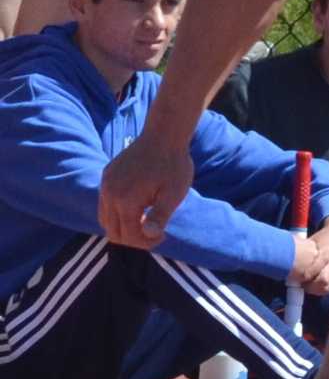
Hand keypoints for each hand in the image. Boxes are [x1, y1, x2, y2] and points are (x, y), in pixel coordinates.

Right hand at [99, 129, 193, 248]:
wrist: (163, 136)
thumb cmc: (173, 166)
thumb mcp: (173, 194)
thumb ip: (160, 216)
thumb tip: (148, 235)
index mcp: (125, 201)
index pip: (128, 236)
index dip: (146, 242)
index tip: (163, 235)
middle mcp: (109, 194)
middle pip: (113, 232)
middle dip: (134, 238)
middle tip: (155, 232)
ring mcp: (105, 185)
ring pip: (105, 220)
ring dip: (124, 227)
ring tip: (147, 221)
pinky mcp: (106, 177)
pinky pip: (105, 204)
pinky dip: (118, 213)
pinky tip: (138, 207)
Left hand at [294, 217, 328, 295]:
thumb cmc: (323, 237)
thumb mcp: (312, 241)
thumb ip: (302, 252)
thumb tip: (284, 261)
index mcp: (324, 252)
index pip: (310, 271)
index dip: (300, 277)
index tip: (292, 277)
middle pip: (321, 281)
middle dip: (308, 286)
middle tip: (299, 283)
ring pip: (327, 287)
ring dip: (314, 290)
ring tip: (306, 285)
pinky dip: (322, 289)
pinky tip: (315, 286)